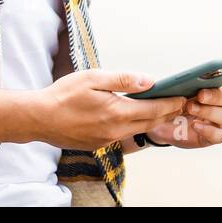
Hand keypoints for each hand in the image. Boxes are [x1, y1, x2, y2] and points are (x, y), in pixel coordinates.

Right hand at [36, 70, 186, 150]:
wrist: (38, 118)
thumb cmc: (63, 95)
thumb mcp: (93, 78)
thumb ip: (123, 80)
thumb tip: (149, 81)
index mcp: (117, 112)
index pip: (154, 109)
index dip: (171, 103)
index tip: (183, 97)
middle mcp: (116, 130)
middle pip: (150, 122)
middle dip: (167, 112)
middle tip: (180, 103)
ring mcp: (108, 140)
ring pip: (138, 129)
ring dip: (152, 120)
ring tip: (163, 110)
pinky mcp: (99, 144)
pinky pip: (123, 134)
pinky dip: (135, 125)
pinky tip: (135, 116)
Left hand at [143, 71, 221, 148]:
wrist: (158, 124)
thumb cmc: (168, 102)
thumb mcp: (170, 89)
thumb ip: (174, 82)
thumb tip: (173, 79)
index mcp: (213, 87)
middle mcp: (220, 104)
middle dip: (216, 95)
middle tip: (200, 95)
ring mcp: (217, 121)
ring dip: (208, 111)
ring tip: (189, 108)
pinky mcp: (211, 137)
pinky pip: (220, 135)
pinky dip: (209, 130)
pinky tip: (196, 126)